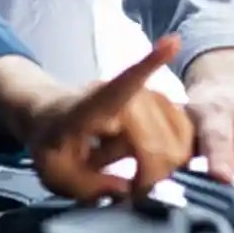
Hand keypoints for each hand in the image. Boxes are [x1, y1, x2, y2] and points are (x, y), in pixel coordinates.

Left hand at [27, 36, 193, 203]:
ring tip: (131, 174)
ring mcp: (142, 98)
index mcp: (88, 106)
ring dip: (157, 164)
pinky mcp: (158, 106)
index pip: (120, 86)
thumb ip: (87, 187)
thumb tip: (128, 190)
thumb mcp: (55, 174)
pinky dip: (176, 153)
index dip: (147, 66)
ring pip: (173, 138)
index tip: (172, 42)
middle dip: (149, 172)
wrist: (51, 117)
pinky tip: (155, 165)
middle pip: (155, 138)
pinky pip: (183, 133)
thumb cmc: (52, 143)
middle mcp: (120, 95)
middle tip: (133, 190)